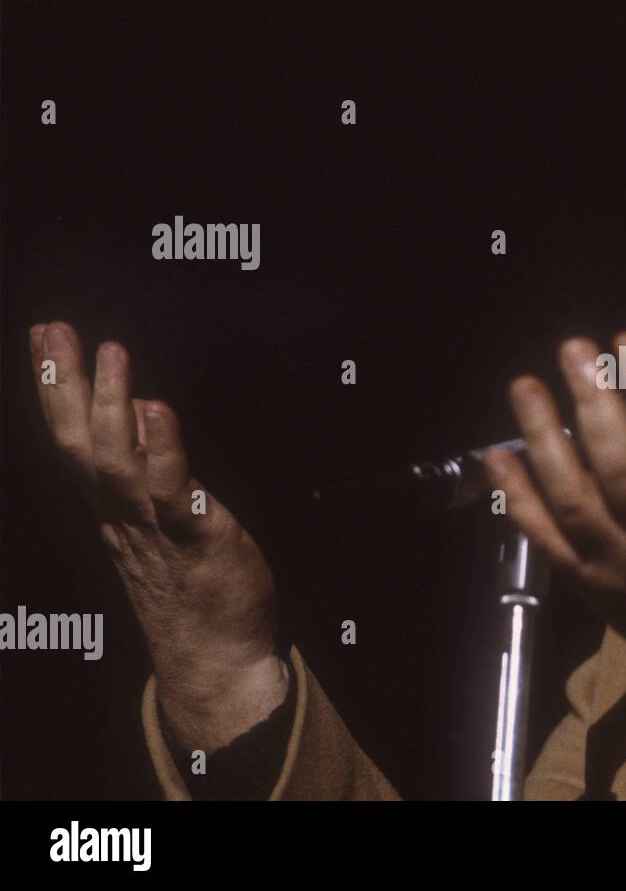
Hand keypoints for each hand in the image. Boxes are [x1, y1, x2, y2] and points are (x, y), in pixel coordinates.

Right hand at [28, 322, 286, 751]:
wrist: (217, 657)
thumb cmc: (193, 584)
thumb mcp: (163, 516)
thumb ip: (152, 466)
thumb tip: (143, 409)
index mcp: (114, 507)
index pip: (75, 438)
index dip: (59, 387)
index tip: (46, 334)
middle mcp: (124, 515)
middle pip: (80, 445)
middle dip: (65, 386)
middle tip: (54, 330)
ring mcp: (156, 529)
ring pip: (117, 465)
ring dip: (111, 408)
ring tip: (111, 356)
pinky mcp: (198, 541)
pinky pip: (174, 493)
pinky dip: (164, 451)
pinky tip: (159, 412)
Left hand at [484, 332, 625, 725]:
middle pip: (616, 461)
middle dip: (591, 399)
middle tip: (573, 349)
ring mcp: (617, 559)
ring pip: (571, 495)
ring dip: (543, 438)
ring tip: (526, 387)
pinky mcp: (587, 578)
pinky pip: (544, 536)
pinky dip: (515, 496)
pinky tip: (497, 456)